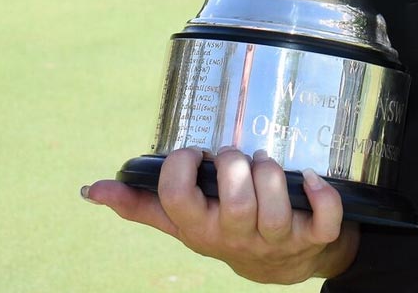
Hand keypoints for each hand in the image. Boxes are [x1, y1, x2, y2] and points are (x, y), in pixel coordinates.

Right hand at [82, 146, 359, 284]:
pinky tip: (310, 177)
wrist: (282, 265)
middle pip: (235, 203)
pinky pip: (325, 220)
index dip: (181, 167)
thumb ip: (142, 205)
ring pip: (276, 210)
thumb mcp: (183, 222)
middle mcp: (236, 236)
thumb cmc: (226, 231)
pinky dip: (321, 196)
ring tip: (266, 161)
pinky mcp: (314, 237)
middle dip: (235, 166)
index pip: (177, 200)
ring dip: (272, 175)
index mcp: (199, 228)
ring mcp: (277, 240)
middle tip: (234, 155)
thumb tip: (92, 190)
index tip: (192, 152)